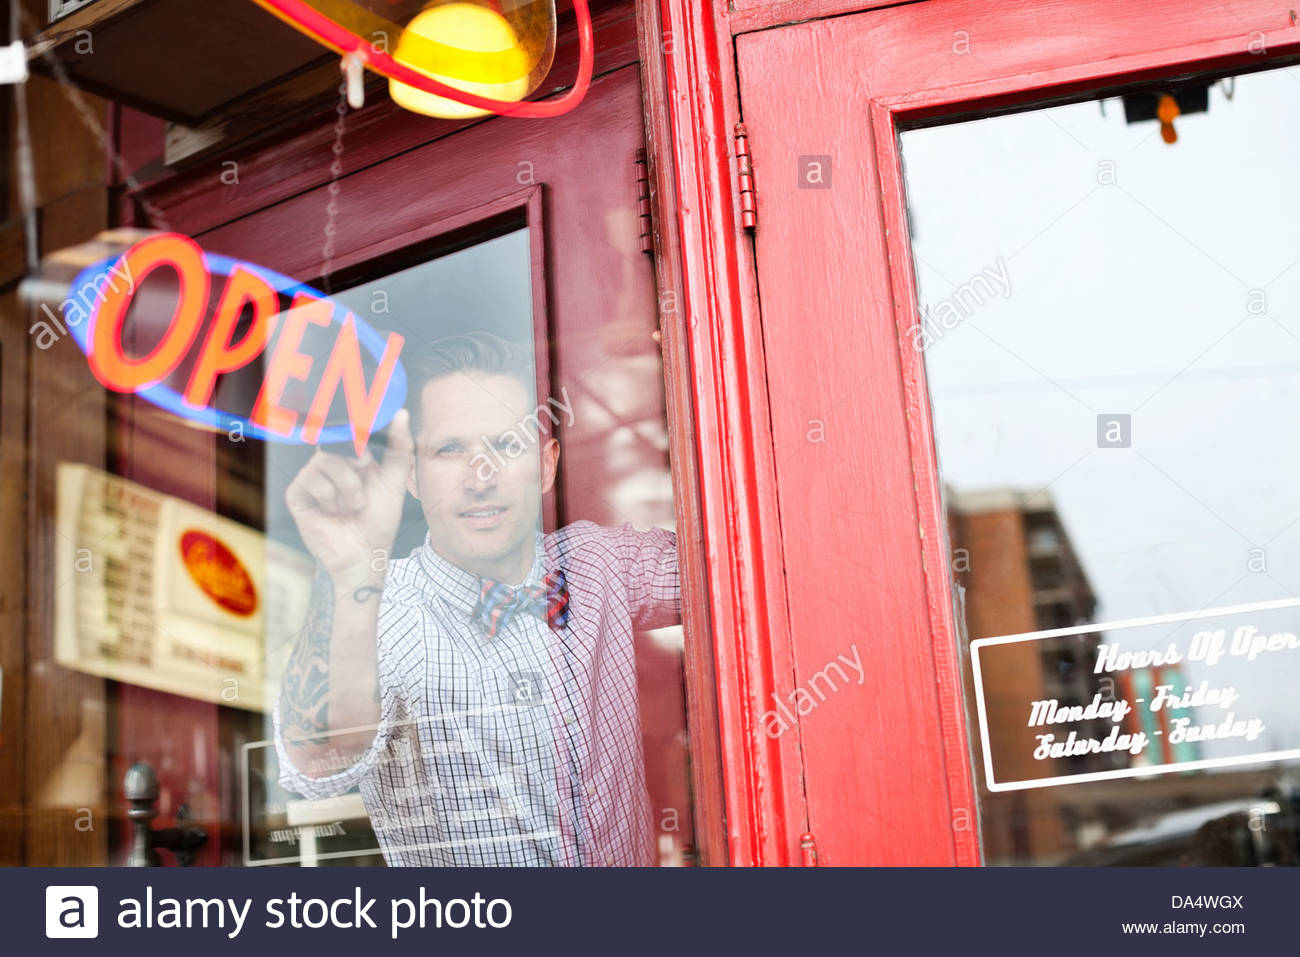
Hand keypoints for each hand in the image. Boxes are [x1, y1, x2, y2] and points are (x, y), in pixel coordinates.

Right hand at [285, 409, 413, 580]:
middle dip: (355, 457)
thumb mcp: (394, 481)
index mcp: (354, 458)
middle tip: (364, 466)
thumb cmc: (380, 520)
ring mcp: (313, 479)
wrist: (366, 553)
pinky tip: (333, 510)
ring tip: (355, 504)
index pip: (349, 430)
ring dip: (347, 483)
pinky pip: (308, 479)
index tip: (366, 426)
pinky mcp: (298, 495)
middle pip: (335, 440)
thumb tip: (401, 413)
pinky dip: (327, 495)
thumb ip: (399, 447)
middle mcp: (332, 465)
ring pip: (324, 460)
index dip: (356, 425)